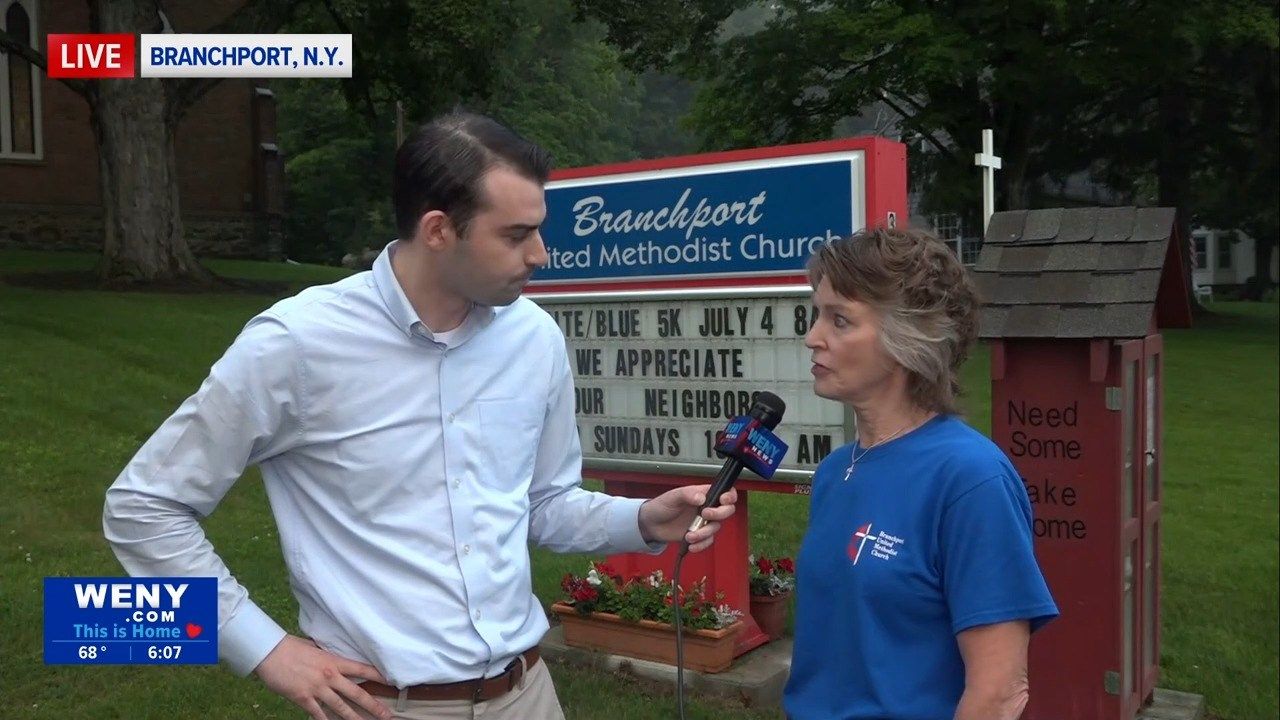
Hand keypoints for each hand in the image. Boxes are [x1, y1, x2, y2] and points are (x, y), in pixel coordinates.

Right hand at [254, 635, 391, 719]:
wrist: (270, 652)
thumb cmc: (291, 647)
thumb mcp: (315, 648)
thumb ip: (327, 656)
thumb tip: (334, 658)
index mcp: (334, 661)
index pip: (361, 669)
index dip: (378, 676)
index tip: (392, 682)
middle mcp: (329, 676)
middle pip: (357, 693)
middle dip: (373, 705)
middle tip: (387, 715)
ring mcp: (317, 688)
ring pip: (341, 707)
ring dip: (354, 718)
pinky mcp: (303, 698)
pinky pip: (318, 713)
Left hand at [637, 484, 737, 551]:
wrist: (651, 525)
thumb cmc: (662, 505)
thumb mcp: (673, 496)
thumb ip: (688, 494)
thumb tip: (701, 497)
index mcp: (703, 494)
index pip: (725, 492)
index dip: (729, 496)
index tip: (723, 501)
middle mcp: (707, 508)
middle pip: (726, 511)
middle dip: (719, 515)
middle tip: (704, 515)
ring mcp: (703, 523)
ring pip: (715, 528)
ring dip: (704, 534)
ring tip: (689, 536)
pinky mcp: (699, 536)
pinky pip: (707, 542)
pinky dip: (701, 545)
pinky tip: (691, 545)